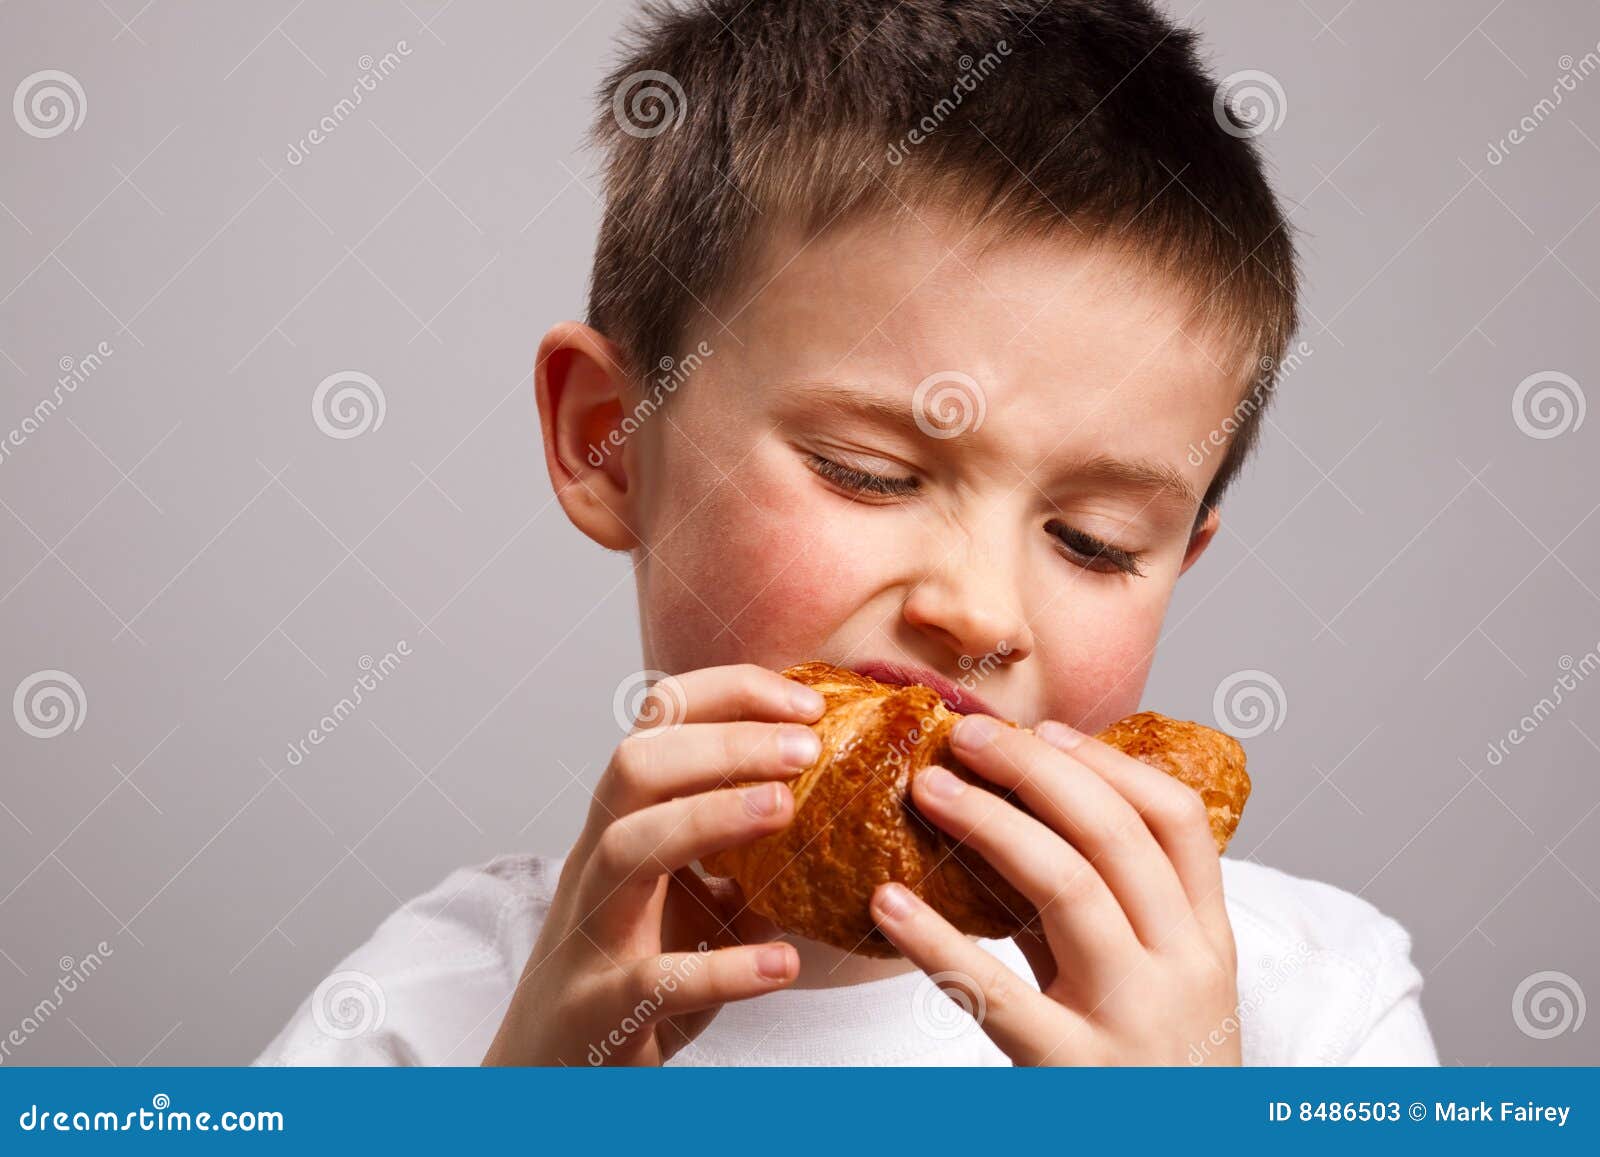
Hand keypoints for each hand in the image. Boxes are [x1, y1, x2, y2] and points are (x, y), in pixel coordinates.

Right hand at [483, 664, 824, 1065]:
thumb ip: (751, 861)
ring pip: (626, 850)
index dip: (731, 695)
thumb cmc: (632, 975)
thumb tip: (843, 815)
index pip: (659, 724)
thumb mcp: (693, 902)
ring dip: (707, 817)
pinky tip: (782, 964)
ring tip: (786, 808)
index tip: (808, 705)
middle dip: (724, 745)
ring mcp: (592, 934)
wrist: (546, 1072)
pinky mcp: (600, 1009)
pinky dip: (723, 970)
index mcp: (623, 826)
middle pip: (635, 766)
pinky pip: (655, 981)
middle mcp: (598, 865)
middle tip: (808, 749)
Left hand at [869, 714, 1240, 1064]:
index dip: (1106, 762)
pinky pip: (997, 996)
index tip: (1043, 729)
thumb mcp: (1149, 985)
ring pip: (1069, 888)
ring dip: (990, 824)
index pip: (1176, 819)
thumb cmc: (1147, 1073)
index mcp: (1208, 939)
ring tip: (926, 788)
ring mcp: (1133, 1022)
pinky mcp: (1073, 1076)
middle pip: (1115, 835)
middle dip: (1035, 770)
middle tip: (963, 734)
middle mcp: (1184, 969)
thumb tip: (1015, 815)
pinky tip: (887, 903)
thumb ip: (1102, 911)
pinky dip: (936, 941)